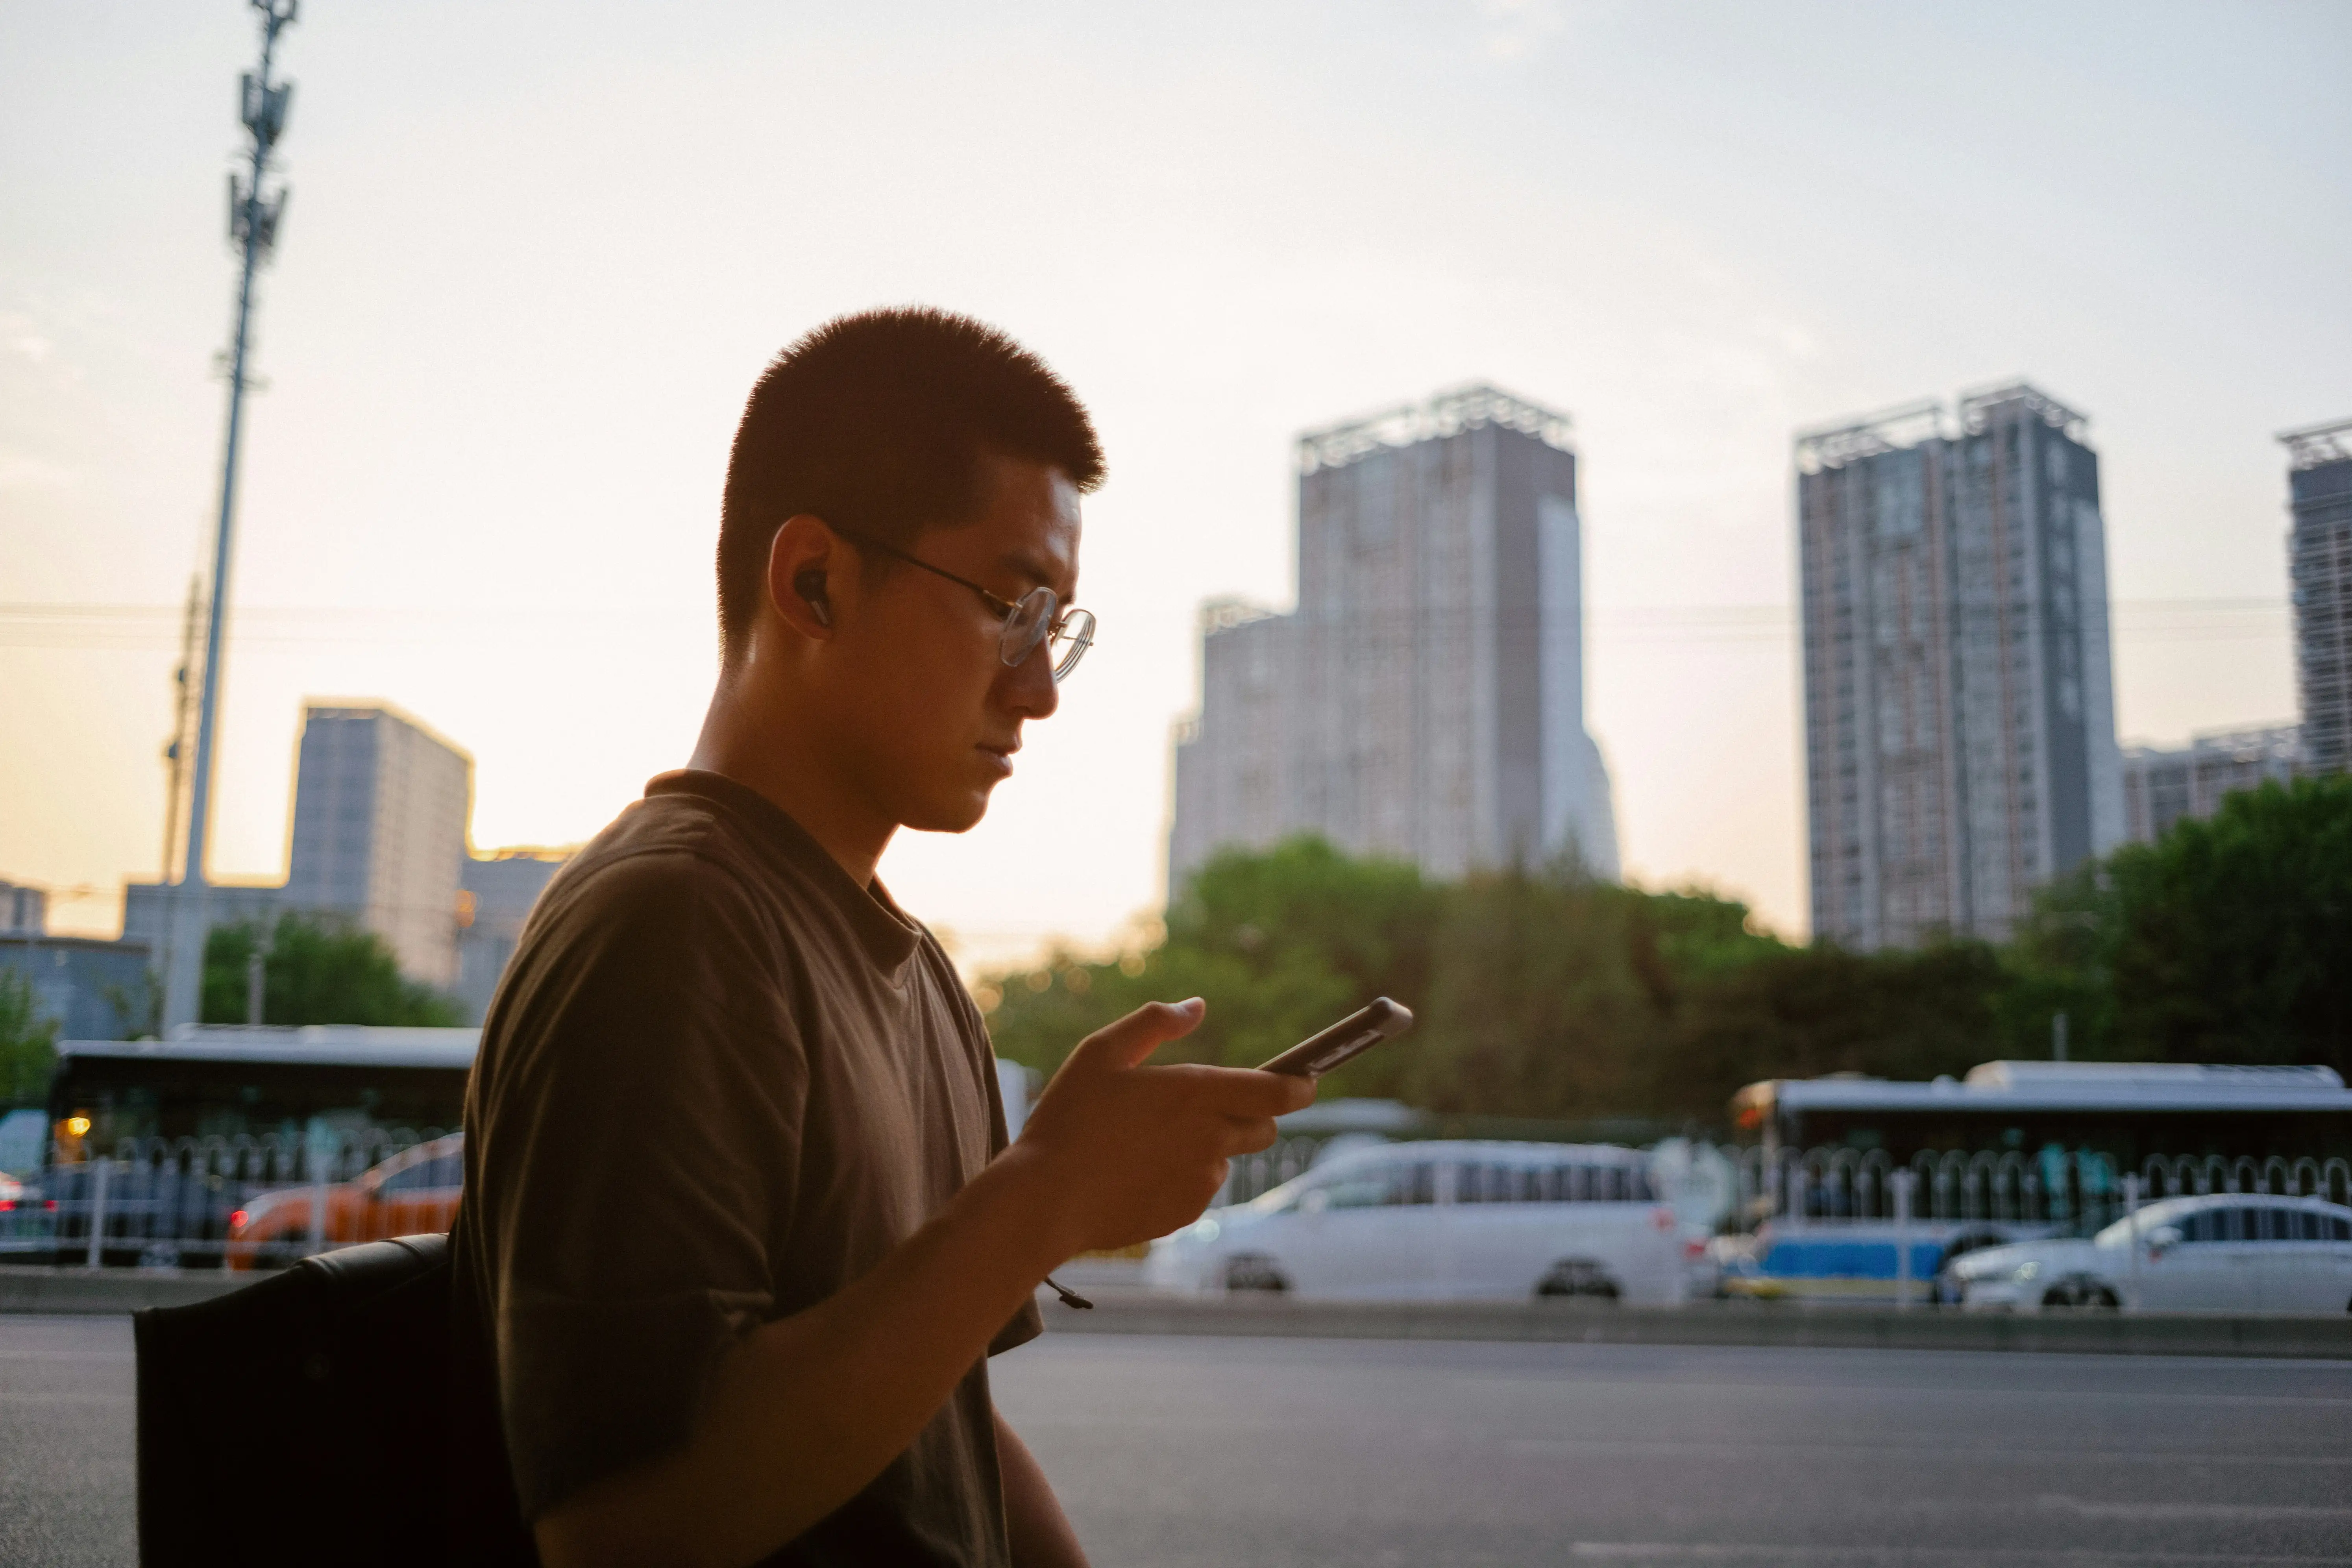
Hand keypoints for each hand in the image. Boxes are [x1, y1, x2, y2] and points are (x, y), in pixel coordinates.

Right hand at [1014, 999, 1316, 1255]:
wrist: (1044, 1200)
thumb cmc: (1068, 1120)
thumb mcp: (1101, 1052)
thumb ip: (1154, 1023)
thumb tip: (1197, 1006)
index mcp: (1195, 1093)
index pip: (1276, 1092)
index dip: (1299, 1087)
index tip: (1306, 1082)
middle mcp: (1210, 1140)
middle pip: (1263, 1128)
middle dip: (1252, 1115)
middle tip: (1209, 1107)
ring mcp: (1200, 1182)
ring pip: (1226, 1160)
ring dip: (1207, 1149)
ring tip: (1148, 1143)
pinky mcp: (1184, 1213)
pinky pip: (1199, 1189)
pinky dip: (1182, 1178)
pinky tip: (1137, 1172)